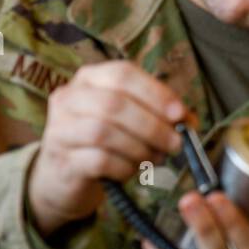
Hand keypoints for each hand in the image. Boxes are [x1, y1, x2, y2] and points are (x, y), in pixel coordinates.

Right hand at [27, 61, 188, 235]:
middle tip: (175, 144)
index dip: (155, 93)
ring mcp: (59, 128)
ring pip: (103, 132)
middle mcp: (69, 97)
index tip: (180, 114)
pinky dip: (124, 167)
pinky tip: (132, 170)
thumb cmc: (109, 140)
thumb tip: (189, 121)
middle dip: (152, 126)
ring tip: (156, 158)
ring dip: (139, 148)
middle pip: (114, 104)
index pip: (123, 74)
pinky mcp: (60, 159)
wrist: (67, 175)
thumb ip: (162, 115)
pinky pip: (98, 160)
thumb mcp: (134, 120)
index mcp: (91, 78)